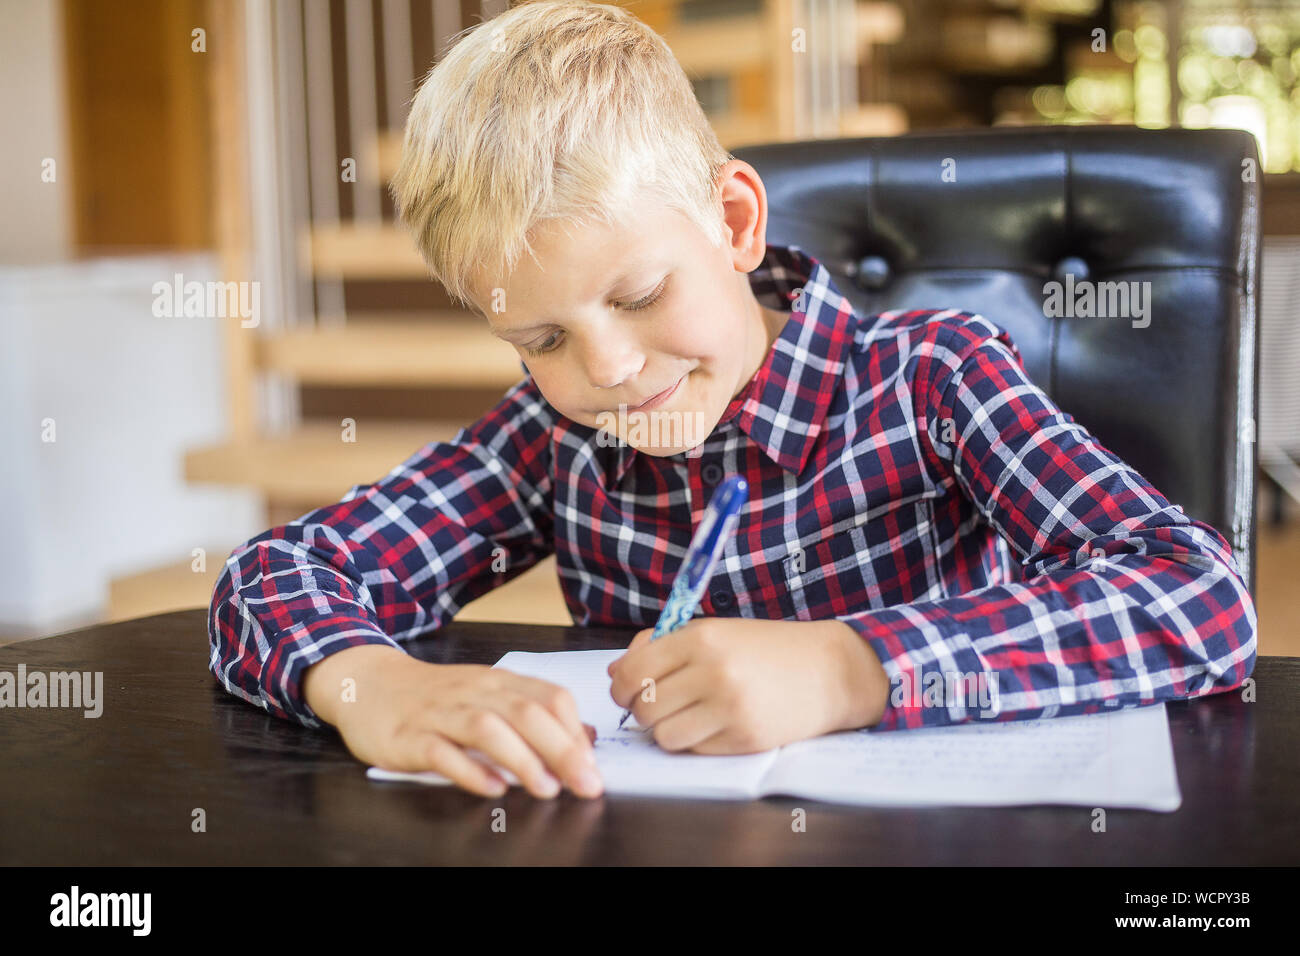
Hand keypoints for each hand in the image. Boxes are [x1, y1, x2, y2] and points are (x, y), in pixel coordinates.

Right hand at [302, 645, 602, 798]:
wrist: (368, 684)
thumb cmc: (436, 696)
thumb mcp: (487, 695)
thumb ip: (531, 713)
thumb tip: (583, 739)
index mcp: (498, 681)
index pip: (549, 696)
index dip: (575, 730)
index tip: (594, 764)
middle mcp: (474, 692)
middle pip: (525, 713)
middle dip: (561, 750)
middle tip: (585, 784)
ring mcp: (440, 713)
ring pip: (487, 728)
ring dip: (522, 759)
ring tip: (546, 789)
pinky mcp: (410, 737)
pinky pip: (442, 752)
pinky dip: (470, 770)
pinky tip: (492, 787)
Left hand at [606, 618, 887, 753]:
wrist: (828, 670)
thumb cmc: (765, 648)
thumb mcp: (714, 631)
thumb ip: (661, 646)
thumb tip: (615, 672)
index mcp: (700, 638)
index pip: (633, 672)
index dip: (621, 686)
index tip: (629, 689)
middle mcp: (713, 672)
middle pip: (644, 708)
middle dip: (643, 710)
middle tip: (660, 703)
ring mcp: (730, 709)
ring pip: (664, 736)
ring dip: (669, 729)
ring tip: (689, 714)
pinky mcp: (744, 739)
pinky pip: (694, 750)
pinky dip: (696, 741)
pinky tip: (716, 723)